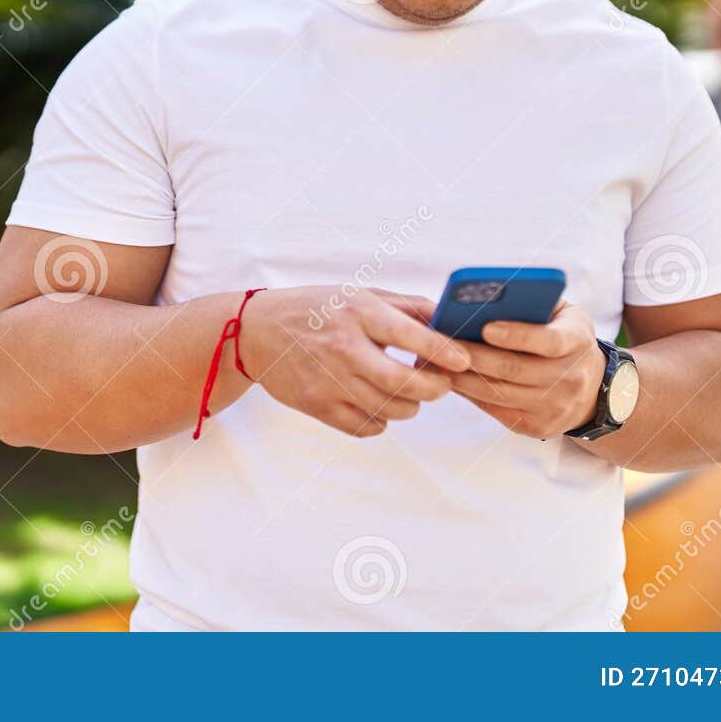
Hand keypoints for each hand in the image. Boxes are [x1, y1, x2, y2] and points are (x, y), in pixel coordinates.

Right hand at [238, 287, 471, 437]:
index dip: (442, 350)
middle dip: (434, 389)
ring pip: (390, 410)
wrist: (256, 332)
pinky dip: (382, 422)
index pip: (409, 334)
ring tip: (409, 392)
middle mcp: (343, 347)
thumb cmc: (316, 308)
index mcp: (357, 312)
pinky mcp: (318, 406)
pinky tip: (378, 404)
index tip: (464, 361)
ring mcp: (329, 380)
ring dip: (411, 406)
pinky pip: (367, 427)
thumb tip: (448, 318)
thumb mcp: (358, 293)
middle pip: (404, 383)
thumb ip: (405, 307)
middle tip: (442, 384)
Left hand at [434, 299, 605, 438]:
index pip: (548, 340)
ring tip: (435, 361)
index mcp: (577, 342)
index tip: (485, 327)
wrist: (597, 390)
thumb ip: (533, 303)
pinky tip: (449, 379)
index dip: (516, 335)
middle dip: (473, 356)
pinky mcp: (537, 427)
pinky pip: (495, 410)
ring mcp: (554, 407)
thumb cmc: (566, 337)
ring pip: (499, 393)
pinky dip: (469, 394)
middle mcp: (570, 378)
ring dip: (462, 377)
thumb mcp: (563, 314)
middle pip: (513, 369)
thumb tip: (484, 298)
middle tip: (440, 343)